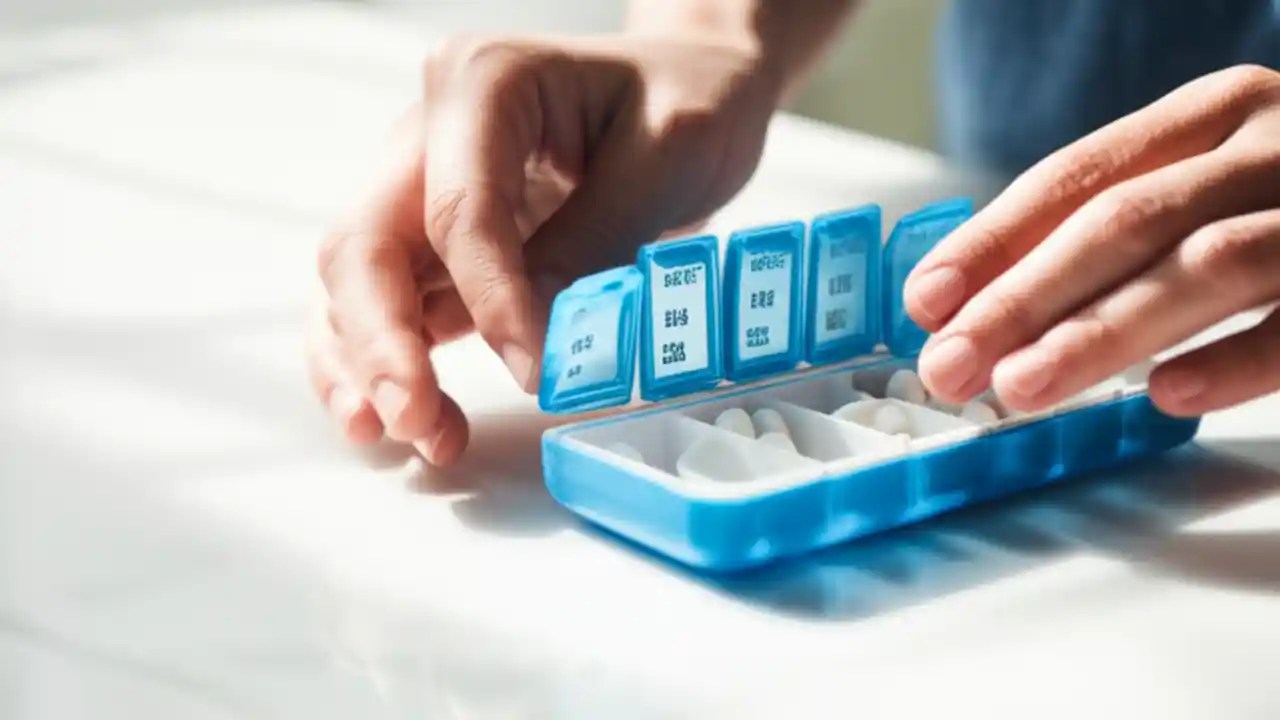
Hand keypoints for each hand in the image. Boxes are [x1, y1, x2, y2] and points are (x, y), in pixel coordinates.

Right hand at [306, 35, 781, 463]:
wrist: (695, 88)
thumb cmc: (688, 102)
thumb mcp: (668, 155)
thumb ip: (593, 243)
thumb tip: (534, 345)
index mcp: (482, 82)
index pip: (457, 208)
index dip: (489, 299)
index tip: (536, 369)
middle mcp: (429, 134)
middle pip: (366, 245)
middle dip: (381, 343)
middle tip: (416, 420)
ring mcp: (422, 190)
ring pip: (358, 287)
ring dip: (373, 369)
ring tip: (423, 436)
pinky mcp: (436, 244)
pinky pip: (392, 310)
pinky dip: (394, 368)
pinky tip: (419, 420)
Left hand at [906, 64, 1279, 416]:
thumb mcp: (1206, 180)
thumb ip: (1112, 224)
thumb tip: (971, 298)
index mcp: (1214, 114)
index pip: (1079, 174)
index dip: (994, 239)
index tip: (925, 300)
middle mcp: (1272, 146)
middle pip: (1125, 221)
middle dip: (1024, 299)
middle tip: (949, 366)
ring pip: (1205, 267)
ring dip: (1102, 333)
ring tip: (1020, 389)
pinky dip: (1239, 360)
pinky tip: (1168, 395)